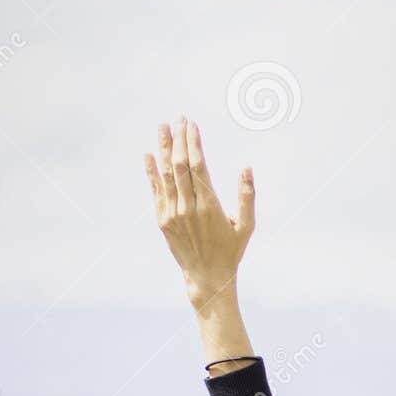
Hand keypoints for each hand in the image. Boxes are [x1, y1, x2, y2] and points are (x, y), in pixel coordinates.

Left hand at [144, 117, 254, 307]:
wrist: (207, 277)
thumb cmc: (231, 251)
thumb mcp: (247, 226)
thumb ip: (247, 196)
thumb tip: (246, 169)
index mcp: (209, 206)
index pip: (197, 165)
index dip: (193, 142)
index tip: (192, 124)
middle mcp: (188, 208)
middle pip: (179, 165)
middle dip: (178, 139)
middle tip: (178, 119)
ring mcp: (173, 214)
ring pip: (165, 174)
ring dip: (162, 148)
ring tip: (162, 127)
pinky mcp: (163, 221)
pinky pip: (156, 191)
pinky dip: (151, 172)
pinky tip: (148, 155)